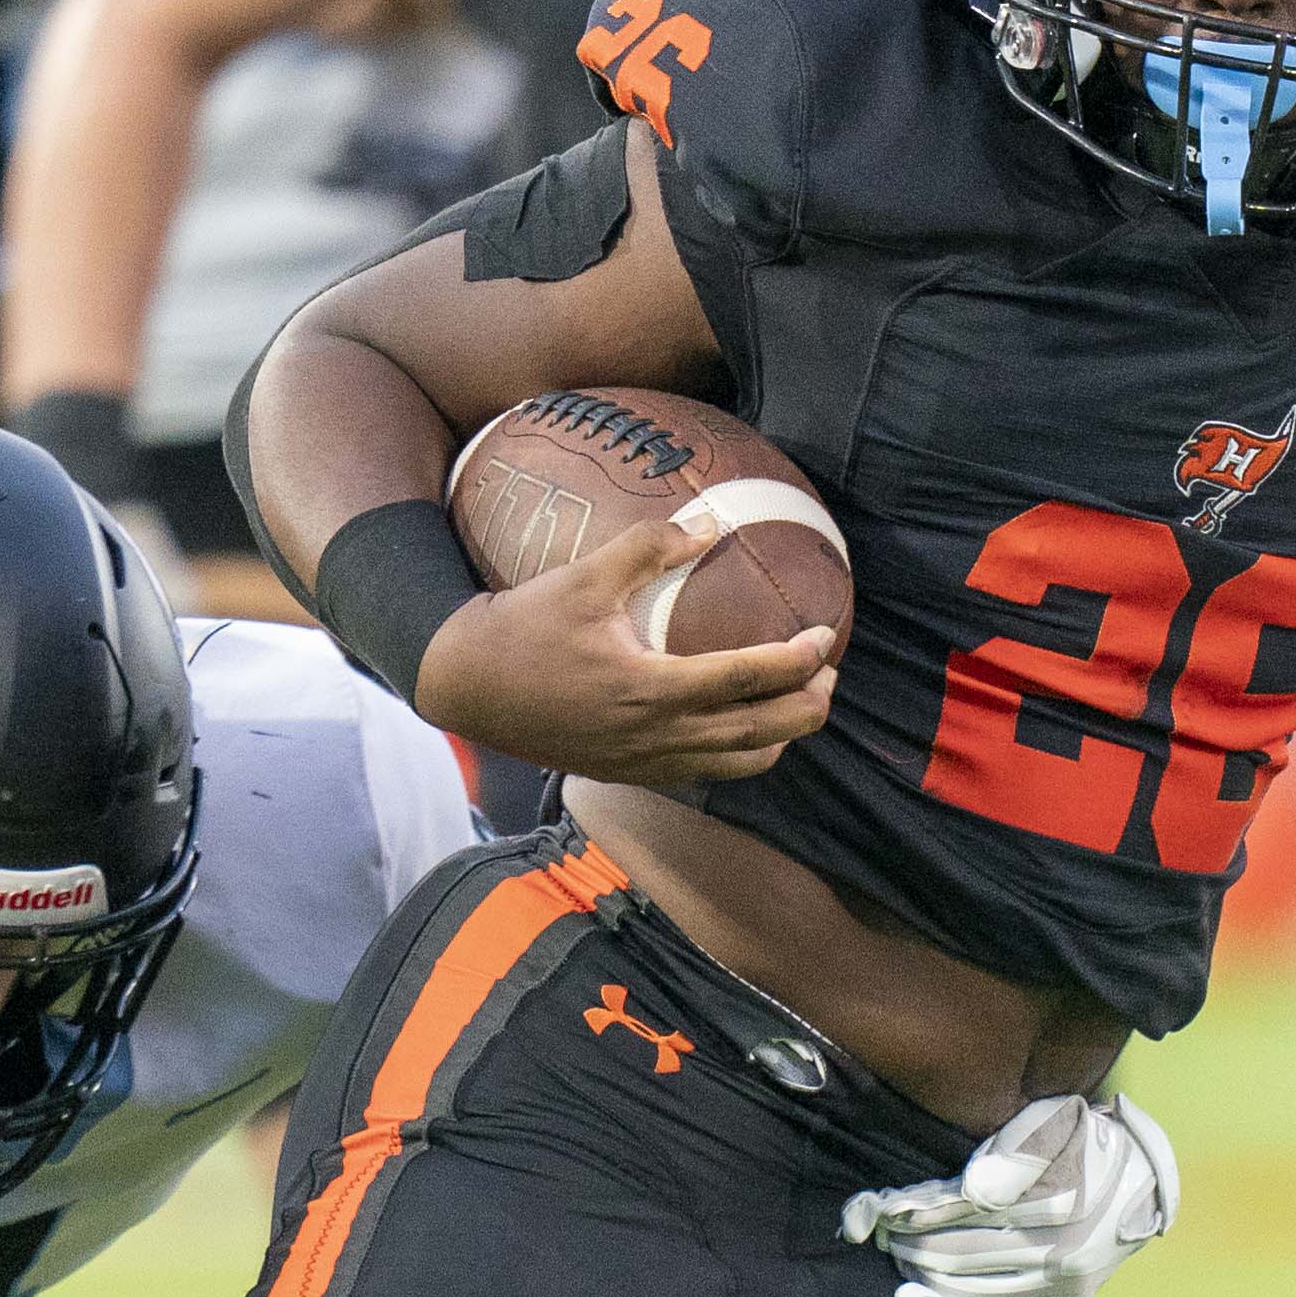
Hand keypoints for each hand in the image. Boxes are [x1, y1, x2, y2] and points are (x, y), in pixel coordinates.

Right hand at [413, 504, 837, 785]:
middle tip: (828, 673)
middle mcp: (657, 737)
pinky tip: (743, 723)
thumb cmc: (524, 627)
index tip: (825, 635)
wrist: (467, 686)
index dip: (797, 661)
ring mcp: (645, 764)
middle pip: (761, 734)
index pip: (748, 679)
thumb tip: (711, 523)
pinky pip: (706, 772)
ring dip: (780, 736)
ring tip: (797, 702)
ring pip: (739, 764)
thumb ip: (650, 545)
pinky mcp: (631, 774)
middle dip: (807, 708)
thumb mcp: (584, 576)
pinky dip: (740, 753)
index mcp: (651, 690)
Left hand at [839, 1090, 1178, 1296]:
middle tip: (883, 1235)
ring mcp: (1067, 1285)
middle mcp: (1066, 1249)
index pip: (964, 1210)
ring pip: (972, 1291)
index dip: (915, 1210)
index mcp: (1061, 1199)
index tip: (881, 1209)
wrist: (1139, 1180)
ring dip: (923, 1277)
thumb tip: (975, 1193)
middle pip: (960, 1253)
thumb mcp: (1053, 1123)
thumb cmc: (1082, 1141)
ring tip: (896, 1261)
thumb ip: (1014, 1151)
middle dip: (911, 1244)